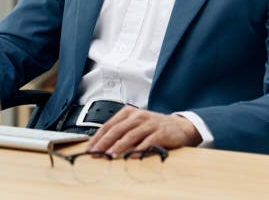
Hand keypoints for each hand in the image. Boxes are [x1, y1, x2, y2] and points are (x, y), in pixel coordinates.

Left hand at [86, 107, 201, 154]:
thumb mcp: (135, 125)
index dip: (98, 137)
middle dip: (105, 142)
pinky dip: (140, 149)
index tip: (90, 148)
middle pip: (117, 129)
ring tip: (111, 155)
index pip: (109, 125)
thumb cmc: (153, 127)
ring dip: (119, 146)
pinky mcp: (160, 132)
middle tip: (96, 153)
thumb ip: (121, 132)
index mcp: (129, 113)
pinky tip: (133, 156)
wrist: (179, 126)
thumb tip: (102, 145)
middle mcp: (138, 116)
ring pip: (131, 135)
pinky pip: (148, 142)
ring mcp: (150, 123)